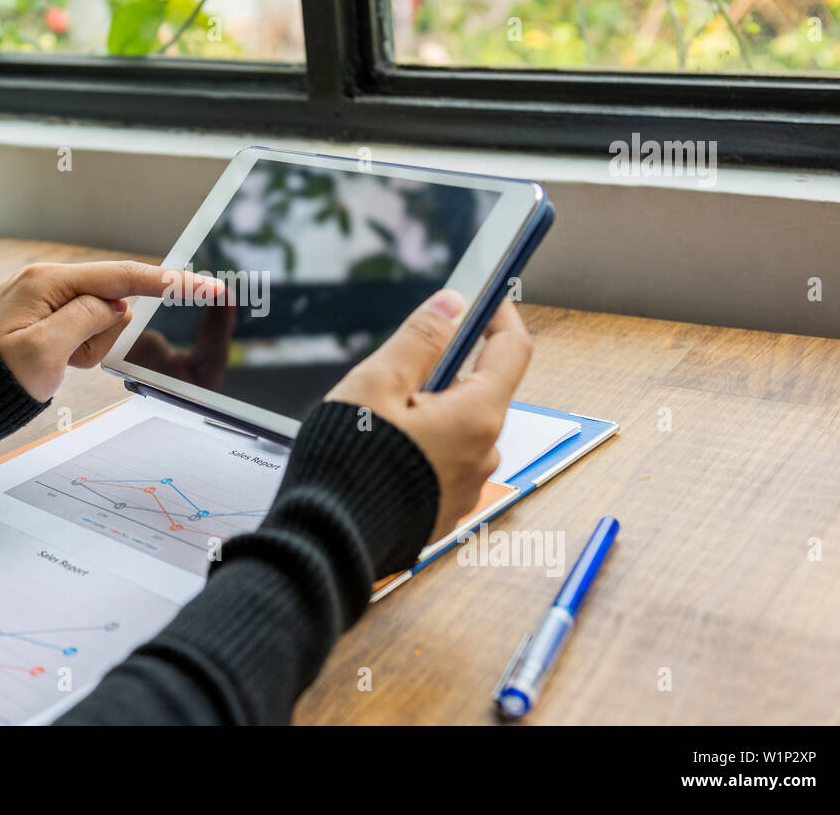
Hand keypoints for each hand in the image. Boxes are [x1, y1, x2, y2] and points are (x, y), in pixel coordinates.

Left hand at [0, 260, 220, 402]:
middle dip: (103, 336)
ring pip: (99, 320)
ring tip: (54, 364)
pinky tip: (50, 364)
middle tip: (70, 359)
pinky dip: (76, 351)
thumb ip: (89, 319)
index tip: (208, 285)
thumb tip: (114, 304)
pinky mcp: (42, 317)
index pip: (122, 277)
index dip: (169, 282)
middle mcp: (45, 282)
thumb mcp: (47, 352)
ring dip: (88, 347)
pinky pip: (81, 330)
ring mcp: (43, 299)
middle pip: (111, 300)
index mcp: (46, 282)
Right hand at [324, 290, 531, 542]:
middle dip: (444, 371)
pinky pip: (443, 463)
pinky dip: (421, 447)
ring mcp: (467, 487)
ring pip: (458, 429)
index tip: (482, 298)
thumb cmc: (348, 462)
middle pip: (479, 391)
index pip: (511, 350)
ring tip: (377, 420)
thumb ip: (419, 339)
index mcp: (477, 417)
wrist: (328, 541)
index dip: (498, 315)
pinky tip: (380, 453)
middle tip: (396, 369)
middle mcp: (484, 454)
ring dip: (429, 412)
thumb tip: (451, 306)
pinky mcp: (444, 510)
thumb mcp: (377, 383)